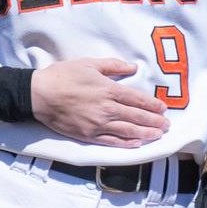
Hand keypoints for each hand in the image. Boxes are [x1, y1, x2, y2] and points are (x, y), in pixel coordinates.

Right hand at [30, 57, 168, 146]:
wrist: (39, 95)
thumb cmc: (62, 76)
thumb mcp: (89, 63)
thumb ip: (113, 65)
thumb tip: (133, 67)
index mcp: (108, 90)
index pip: (138, 99)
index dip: (153, 104)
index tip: (163, 108)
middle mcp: (107, 109)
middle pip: (137, 117)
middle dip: (154, 121)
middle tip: (167, 125)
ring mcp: (98, 124)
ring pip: (128, 131)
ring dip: (146, 134)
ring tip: (158, 135)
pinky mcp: (88, 136)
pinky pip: (112, 141)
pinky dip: (127, 143)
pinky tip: (137, 144)